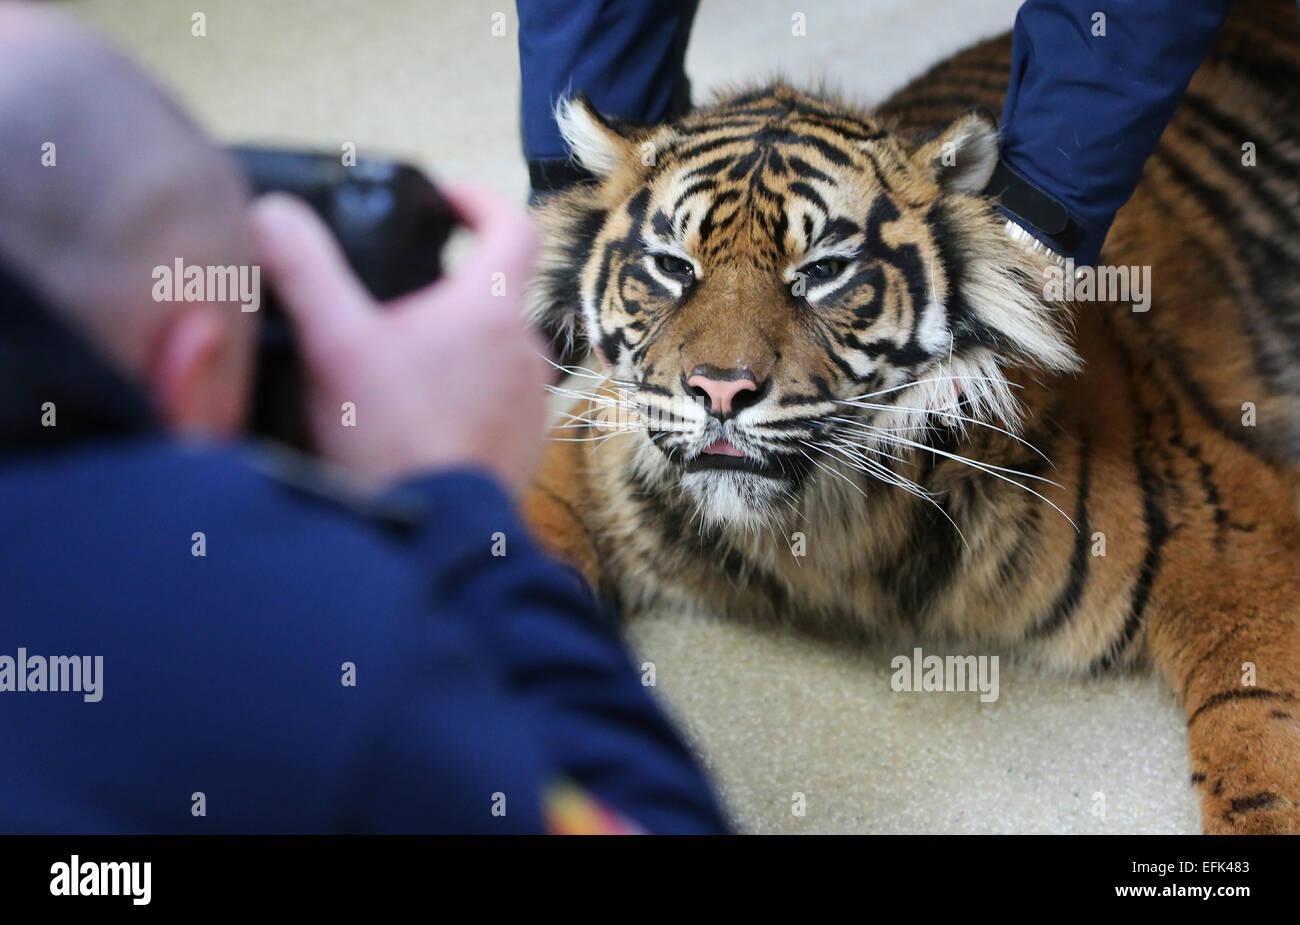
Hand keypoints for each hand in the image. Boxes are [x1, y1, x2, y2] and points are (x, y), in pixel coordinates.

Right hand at [248, 185, 549, 492]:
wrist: (434, 533)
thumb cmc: (391, 439)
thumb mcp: (334, 346)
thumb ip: (304, 272)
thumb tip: (273, 213)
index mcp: (490, 308)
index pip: (512, 223)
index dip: (479, 198)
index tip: (448, 198)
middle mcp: (524, 347)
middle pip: (498, 291)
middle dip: (451, 285)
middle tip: (397, 296)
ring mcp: (531, 398)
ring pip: (497, 348)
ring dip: (457, 344)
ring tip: (401, 363)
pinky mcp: (526, 441)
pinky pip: (499, 398)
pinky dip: (466, 394)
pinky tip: (420, 416)